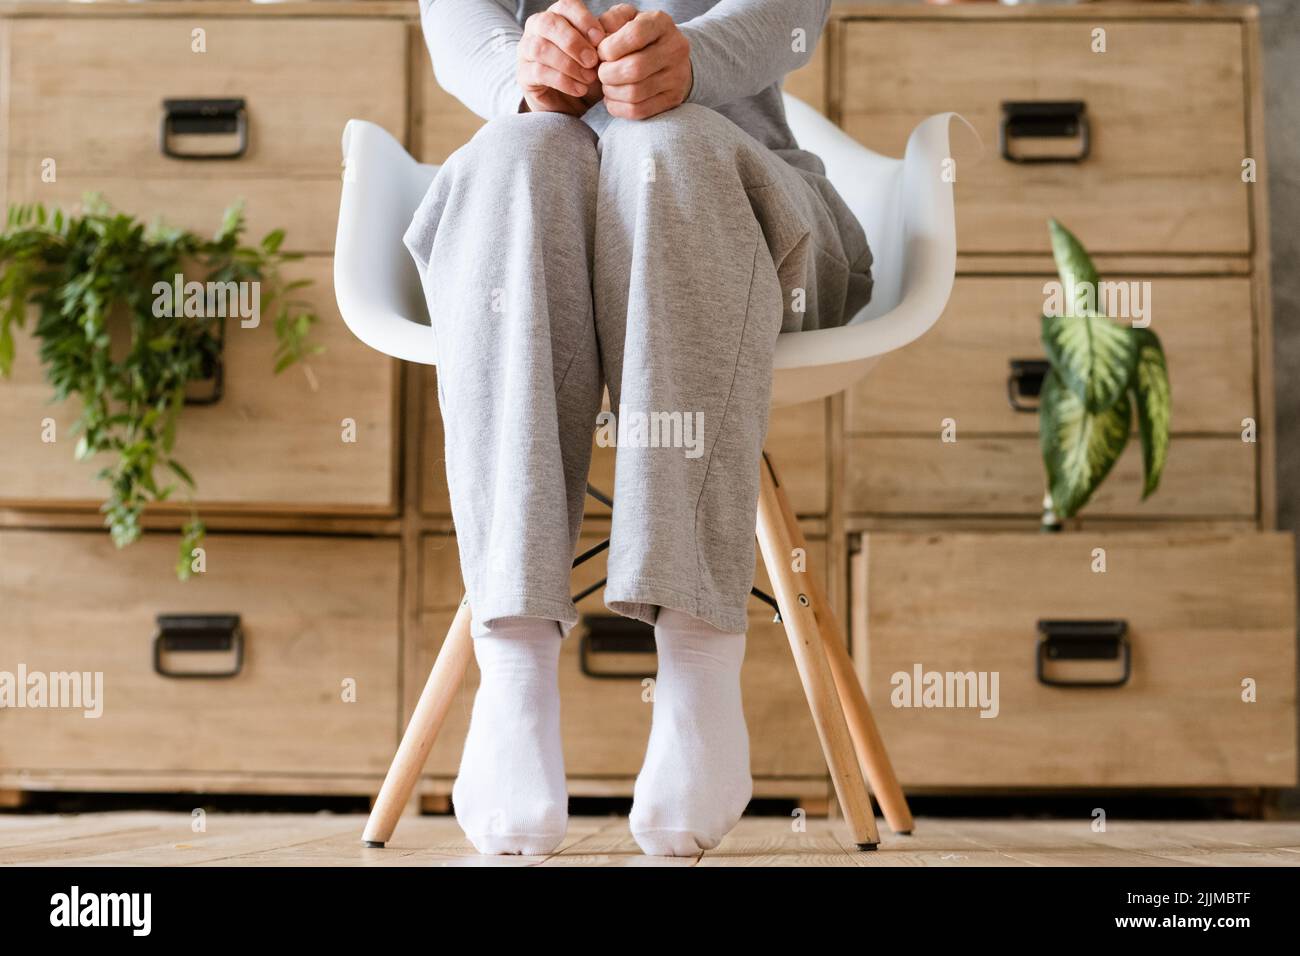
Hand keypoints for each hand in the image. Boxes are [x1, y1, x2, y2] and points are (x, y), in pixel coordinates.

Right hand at [517, 0, 606, 115]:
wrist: (572, 106)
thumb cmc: (587, 73)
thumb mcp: (601, 57)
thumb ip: (605, 42)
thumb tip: (607, 35)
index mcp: (557, 15)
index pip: (566, 5)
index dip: (583, 20)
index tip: (600, 39)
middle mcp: (537, 28)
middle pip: (548, 23)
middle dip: (573, 42)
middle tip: (593, 61)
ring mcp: (526, 50)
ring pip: (541, 48)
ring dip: (569, 64)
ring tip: (589, 78)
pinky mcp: (523, 74)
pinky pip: (539, 72)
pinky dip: (563, 81)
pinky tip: (579, 89)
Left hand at [596, 6, 691, 119]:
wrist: (669, 57)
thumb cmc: (638, 37)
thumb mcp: (625, 19)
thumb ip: (609, 21)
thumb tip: (596, 41)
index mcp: (661, 23)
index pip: (634, 35)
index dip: (609, 48)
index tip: (601, 53)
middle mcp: (675, 48)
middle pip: (634, 68)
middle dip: (607, 74)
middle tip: (601, 73)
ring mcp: (677, 76)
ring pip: (634, 93)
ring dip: (611, 92)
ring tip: (607, 85)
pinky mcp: (673, 99)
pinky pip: (638, 111)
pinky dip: (618, 107)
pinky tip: (613, 98)